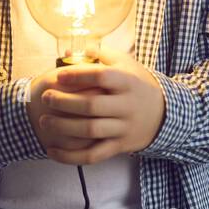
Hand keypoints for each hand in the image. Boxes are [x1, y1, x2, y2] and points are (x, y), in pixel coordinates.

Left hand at [36, 47, 166, 164]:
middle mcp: (127, 106)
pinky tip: (51, 150)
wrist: (163, 114)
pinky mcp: (119, 147)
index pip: (101, 76)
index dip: (78, 75)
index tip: (58, 75)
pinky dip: (70, 156)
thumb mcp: (125, 64)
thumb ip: (99, 54)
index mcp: (128, 82)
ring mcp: (123, 128)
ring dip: (64, 127)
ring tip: (44, 120)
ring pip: (91, 131)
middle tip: (46, 97)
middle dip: (64, 102)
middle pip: (92, 105)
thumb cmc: (136, 84)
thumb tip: (68, 52)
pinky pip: (93, 155)